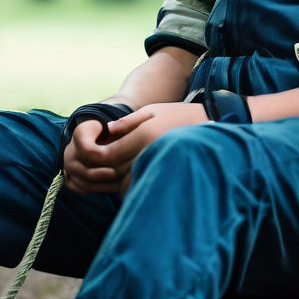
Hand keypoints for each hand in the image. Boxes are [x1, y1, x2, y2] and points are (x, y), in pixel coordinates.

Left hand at [63, 102, 206, 193]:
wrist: (208, 128)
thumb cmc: (179, 116)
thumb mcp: (151, 111)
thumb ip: (127, 123)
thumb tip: (108, 131)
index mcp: (144, 136)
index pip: (108, 154)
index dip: (96, 157)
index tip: (93, 153)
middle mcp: (149, 154)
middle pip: (113, 171)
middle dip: (99, 171)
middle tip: (90, 167)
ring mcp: (156, 166)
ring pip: (123, 183)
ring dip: (110, 182)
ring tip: (104, 175)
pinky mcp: (161, 175)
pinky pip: (138, 187)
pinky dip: (127, 187)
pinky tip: (125, 180)